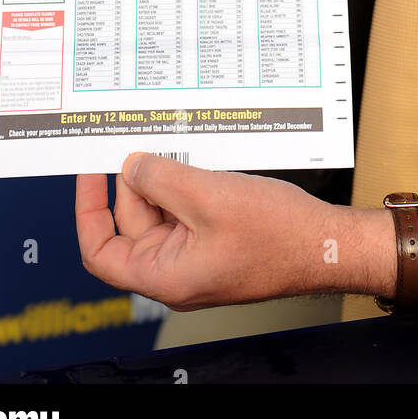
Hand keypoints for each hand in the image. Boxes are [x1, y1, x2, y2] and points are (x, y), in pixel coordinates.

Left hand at [76, 154, 367, 309]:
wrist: (329, 245)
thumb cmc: (277, 233)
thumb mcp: (208, 196)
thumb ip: (161, 180)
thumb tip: (132, 166)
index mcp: (166, 276)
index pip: (101, 252)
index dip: (88, 211)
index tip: (89, 173)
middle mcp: (177, 271)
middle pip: (132, 223)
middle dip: (137, 182)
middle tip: (144, 143)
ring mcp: (198, 256)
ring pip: (162, 213)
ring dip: (165, 180)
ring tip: (177, 149)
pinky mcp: (218, 241)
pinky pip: (188, 210)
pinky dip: (186, 185)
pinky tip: (197, 160)